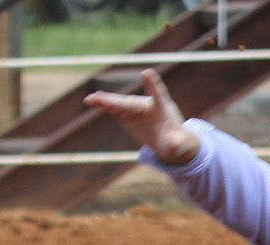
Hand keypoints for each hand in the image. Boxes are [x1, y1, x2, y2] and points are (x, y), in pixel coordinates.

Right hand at [84, 69, 198, 164]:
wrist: (170, 140)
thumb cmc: (177, 141)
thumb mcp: (179, 145)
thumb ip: (176, 143)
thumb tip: (173, 145)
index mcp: (163, 109)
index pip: (158, 95)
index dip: (153, 84)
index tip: (146, 73)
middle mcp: (147, 105)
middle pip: (131, 102)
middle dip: (117, 101)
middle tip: (101, 97)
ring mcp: (135, 108)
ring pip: (119, 103)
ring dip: (105, 101)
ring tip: (91, 99)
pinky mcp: (127, 114)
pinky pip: (113, 108)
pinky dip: (102, 105)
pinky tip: (90, 101)